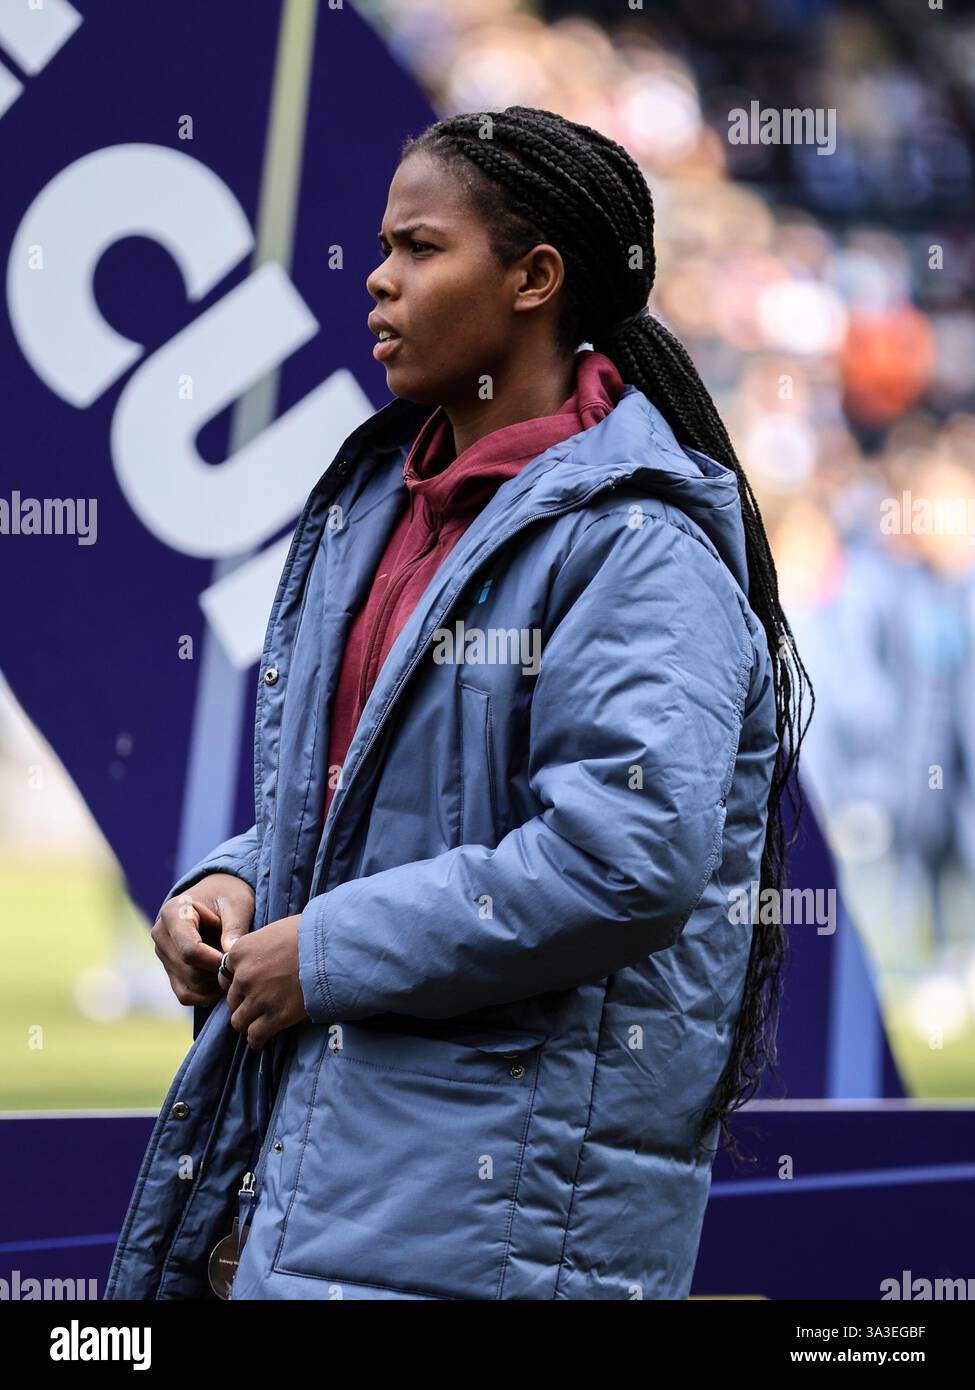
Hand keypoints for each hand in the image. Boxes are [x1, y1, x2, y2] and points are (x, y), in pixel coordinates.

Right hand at [151, 872, 255, 1006]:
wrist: (217, 895)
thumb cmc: (229, 896)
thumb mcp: (237, 904)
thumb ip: (234, 927)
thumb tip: (230, 954)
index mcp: (173, 912)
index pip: (190, 950)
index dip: (215, 961)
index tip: (236, 962)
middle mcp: (161, 934)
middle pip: (190, 971)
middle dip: (218, 973)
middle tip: (240, 965)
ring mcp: (162, 953)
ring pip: (189, 985)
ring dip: (214, 985)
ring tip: (233, 969)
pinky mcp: (169, 968)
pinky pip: (184, 994)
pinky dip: (205, 995)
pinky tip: (223, 983)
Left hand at [221, 914, 309, 1048]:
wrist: (331, 948)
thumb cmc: (308, 933)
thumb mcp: (274, 931)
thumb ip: (258, 947)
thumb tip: (260, 957)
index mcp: (240, 952)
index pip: (224, 976)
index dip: (237, 982)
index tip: (248, 986)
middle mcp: (243, 976)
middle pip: (232, 1000)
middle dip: (244, 1002)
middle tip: (259, 1003)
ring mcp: (258, 998)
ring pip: (239, 1021)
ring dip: (248, 1022)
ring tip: (259, 1022)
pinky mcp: (276, 1016)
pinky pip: (255, 1035)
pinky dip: (257, 1039)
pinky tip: (261, 1039)